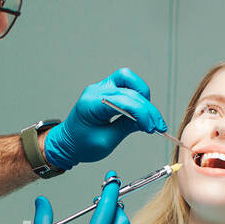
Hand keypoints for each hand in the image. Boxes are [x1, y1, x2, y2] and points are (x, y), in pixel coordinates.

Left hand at [41, 68, 167, 170]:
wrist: (67, 143)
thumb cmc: (81, 144)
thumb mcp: (106, 141)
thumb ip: (127, 127)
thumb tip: (147, 121)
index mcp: (91, 103)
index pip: (124, 101)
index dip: (142, 113)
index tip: (153, 128)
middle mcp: (96, 90)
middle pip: (129, 90)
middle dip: (147, 109)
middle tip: (157, 126)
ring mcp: (101, 87)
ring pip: (128, 79)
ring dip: (142, 95)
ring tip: (148, 116)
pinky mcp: (106, 89)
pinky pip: (125, 84)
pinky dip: (137, 94)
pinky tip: (141, 109)